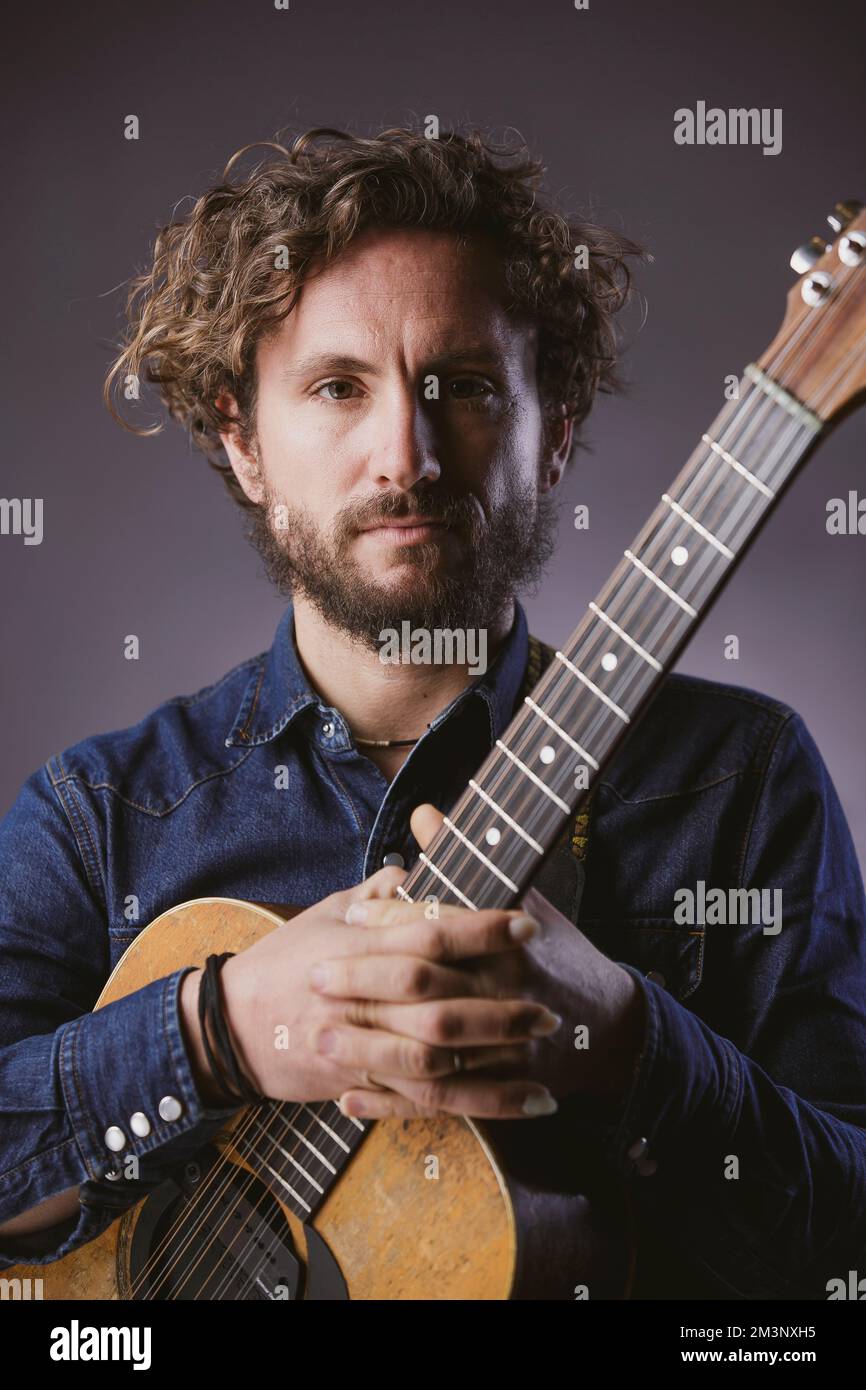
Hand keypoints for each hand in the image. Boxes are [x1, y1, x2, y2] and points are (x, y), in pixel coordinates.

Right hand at [207, 866, 558, 1113]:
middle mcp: (361, 1000)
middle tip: (547, 1006)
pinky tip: (521, 1105)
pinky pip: (423, 1105)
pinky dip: (476, 1107)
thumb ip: (381, 890)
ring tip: (541, 1057)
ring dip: (494, 1063)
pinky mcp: (361, 1087)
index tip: (526, 926)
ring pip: (433, 1065)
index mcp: (359, 946)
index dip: (481, 931)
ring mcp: (359, 1049)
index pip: (428, 934)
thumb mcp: (327, 910)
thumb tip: (423, 864)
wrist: (229, 1025)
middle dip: (498, 1008)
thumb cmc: (286, 959)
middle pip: (437, 1006)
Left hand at [329, 805, 645, 1119]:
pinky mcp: (496, 1091)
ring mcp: (503, 1051)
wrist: (607, 1027)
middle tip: (315, 975)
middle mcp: (506, 996)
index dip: (390, 919)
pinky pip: (436, 1102)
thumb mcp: (524, 897)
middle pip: (422, 988)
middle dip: (362, 982)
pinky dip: (390, 1104)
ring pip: (424, 1052)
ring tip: (316, 1037)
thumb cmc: (556, 953)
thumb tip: (424, 812)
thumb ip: (467, 860)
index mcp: (508, 947)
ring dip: (367, 1049)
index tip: (350, 913)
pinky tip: (348, 1098)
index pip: (437, 928)